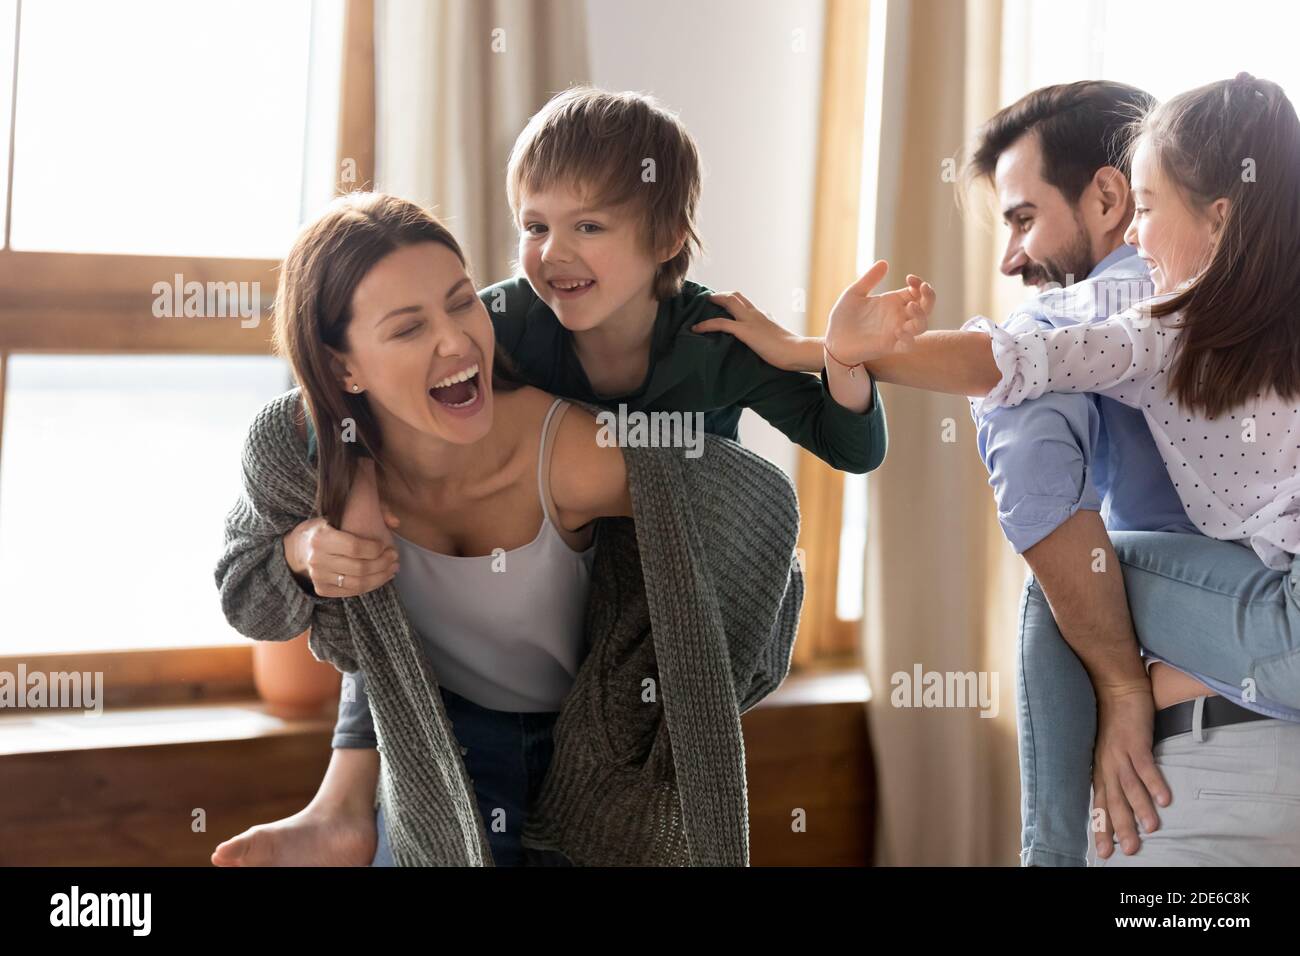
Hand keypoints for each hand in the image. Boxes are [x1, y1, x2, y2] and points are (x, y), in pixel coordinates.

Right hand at [284, 458, 401, 597]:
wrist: (299, 548)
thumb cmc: (328, 527)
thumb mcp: (342, 512)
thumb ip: (373, 510)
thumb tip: (396, 523)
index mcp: (321, 537)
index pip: (354, 547)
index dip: (375, 549)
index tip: (386, 546)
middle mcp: (317, 559)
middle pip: (359, 567)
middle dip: (383, 564)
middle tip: (394, 558)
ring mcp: (318, 576)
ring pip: (357, 583)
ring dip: (380, 578)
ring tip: (392, 570)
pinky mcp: (321, 589)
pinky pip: (351, 592)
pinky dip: (369, 586)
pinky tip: (380, 578)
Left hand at [692, 291, 821, 371]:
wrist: (795, 352)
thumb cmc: (790, 351)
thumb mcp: (778, 340)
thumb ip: (769, 338)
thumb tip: (766, 345)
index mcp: (764, 315)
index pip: (746, 303)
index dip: (733, 301)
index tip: (723, 303)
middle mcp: (756, 313)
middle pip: (736, 296)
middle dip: (721, 295)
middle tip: (709, 299)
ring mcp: (750, 320)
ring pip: (729, 301)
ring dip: (714, 301)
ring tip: (700, 306)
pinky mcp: (745, 330)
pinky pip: (721, 323)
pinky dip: (706, 324)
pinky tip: (696, 328)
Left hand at [824, 260, 930, 364]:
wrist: (832, 340)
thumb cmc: (843, 317)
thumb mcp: (854, 293)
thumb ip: (869, 279)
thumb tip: (885, 262)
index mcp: (892, 302)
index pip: (916, 292)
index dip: (919, 284)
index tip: (910, 277)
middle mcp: (898, 317)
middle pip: (926, 308)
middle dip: (929, 297)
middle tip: (923, 288)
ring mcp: (895, 332)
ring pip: (921, 326)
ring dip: (921, 315)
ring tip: (911, 306)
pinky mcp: (888, 346)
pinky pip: (907, 345)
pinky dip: (908, 338)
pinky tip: (899, 330)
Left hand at [1091, 683, 1171, 858]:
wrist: (1115, 688)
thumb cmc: (1114, 721)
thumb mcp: (1108, 751)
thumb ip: (1113, 773)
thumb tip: (1120, 796)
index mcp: (1100, 769)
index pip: (1100, 805)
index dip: (1102, 828)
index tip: (1105, 852)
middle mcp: (1107, 765)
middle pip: (1114, 802)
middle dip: (1121, 828)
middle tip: (1130, 850)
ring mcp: (1119, 753)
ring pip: (1129, 786)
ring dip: (1140, 809)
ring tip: (1151, 829)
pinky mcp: (1134, 741)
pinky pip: (1144, 765)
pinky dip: (1154, 782)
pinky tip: (1164, 799)